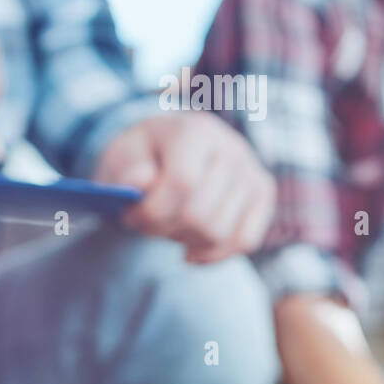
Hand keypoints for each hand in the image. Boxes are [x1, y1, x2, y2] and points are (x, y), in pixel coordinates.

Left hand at [94, 112, 275, 262]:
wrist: (168, 147)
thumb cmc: (141, 157)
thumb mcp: (121, 156)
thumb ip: (125, 169)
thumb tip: (137, 182)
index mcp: (192, 131)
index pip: (183, 183)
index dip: (153, 212)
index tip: (132, 217)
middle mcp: (229, 146)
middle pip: (201, 214)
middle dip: (165, 229)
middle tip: (147, 225)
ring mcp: (251, 169)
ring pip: (221, 233)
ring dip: (186, 241)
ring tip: (169, 226)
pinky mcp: (263, 192)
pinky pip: (245, 240)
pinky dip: (214, 253)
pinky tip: (192, 247)